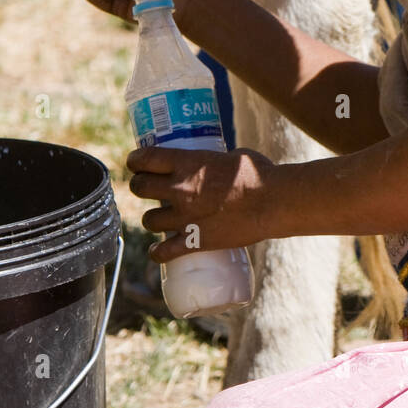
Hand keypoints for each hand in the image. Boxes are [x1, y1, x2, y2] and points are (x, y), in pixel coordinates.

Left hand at [127, 144, 274, 260]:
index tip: (135, 162)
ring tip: (159, 217)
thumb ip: (215, 161)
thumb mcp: (232, 155)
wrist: (273, 202)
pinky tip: (157, 251)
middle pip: (139, 187)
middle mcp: (179, 189)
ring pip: (148, 219)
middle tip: (146, 187)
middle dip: (140, 186)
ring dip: (151, 218)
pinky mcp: (194, 241)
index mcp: (187, 163)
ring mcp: (184, 217)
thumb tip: (213, 164)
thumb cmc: (258, 173)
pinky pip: (163, 252)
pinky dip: (157, 252)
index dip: (135, 160)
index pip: (144, 159)